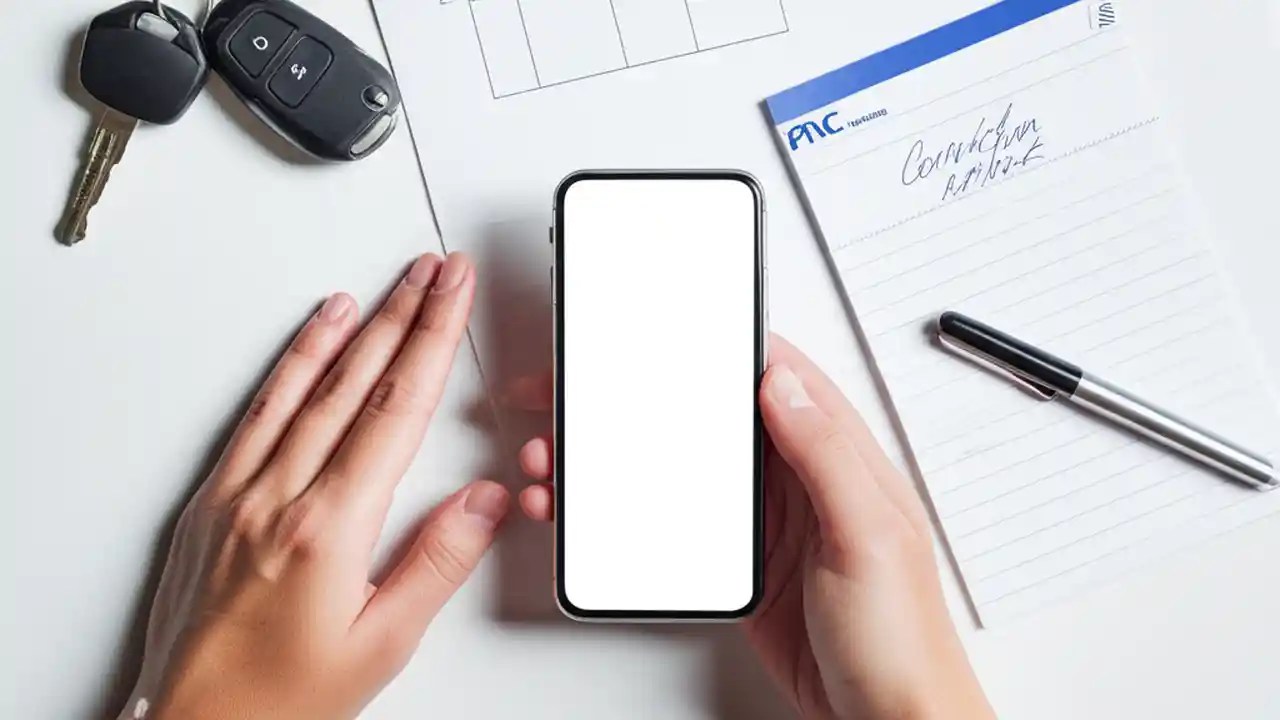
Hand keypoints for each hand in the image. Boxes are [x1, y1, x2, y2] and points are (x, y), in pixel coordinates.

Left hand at [120, 253, 510, 719]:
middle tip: (434, 269)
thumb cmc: (282, 700)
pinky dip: (288, 367)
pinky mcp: (210, 502)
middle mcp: (278, 498)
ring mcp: (238, 494)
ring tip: (383, 285)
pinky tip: (310, 338)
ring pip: (303, 388)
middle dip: (404, 315)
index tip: (454, 293)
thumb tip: (485, 501)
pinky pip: (256, 415)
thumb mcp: (383, 643)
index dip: (432, 340)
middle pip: (356, 384)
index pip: (396, 410)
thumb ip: (437, 563)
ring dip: (351, 328)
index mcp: (329, 528)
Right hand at [512, 335, 992, 719]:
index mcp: (840, 457)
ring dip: (631, 454)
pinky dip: (636, 507)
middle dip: (648, 397)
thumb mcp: (868, 535)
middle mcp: (802, 480)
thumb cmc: (902, 637)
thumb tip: (781, 383)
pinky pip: (680, 519)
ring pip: (687, 465)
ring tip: (570, 453)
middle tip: (584, 391)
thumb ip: (825, 454)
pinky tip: (604, 505)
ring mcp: (769, 522)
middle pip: (714, 417)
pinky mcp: (743, 563)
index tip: (663, 329)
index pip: (777, 377)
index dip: (721, 346)